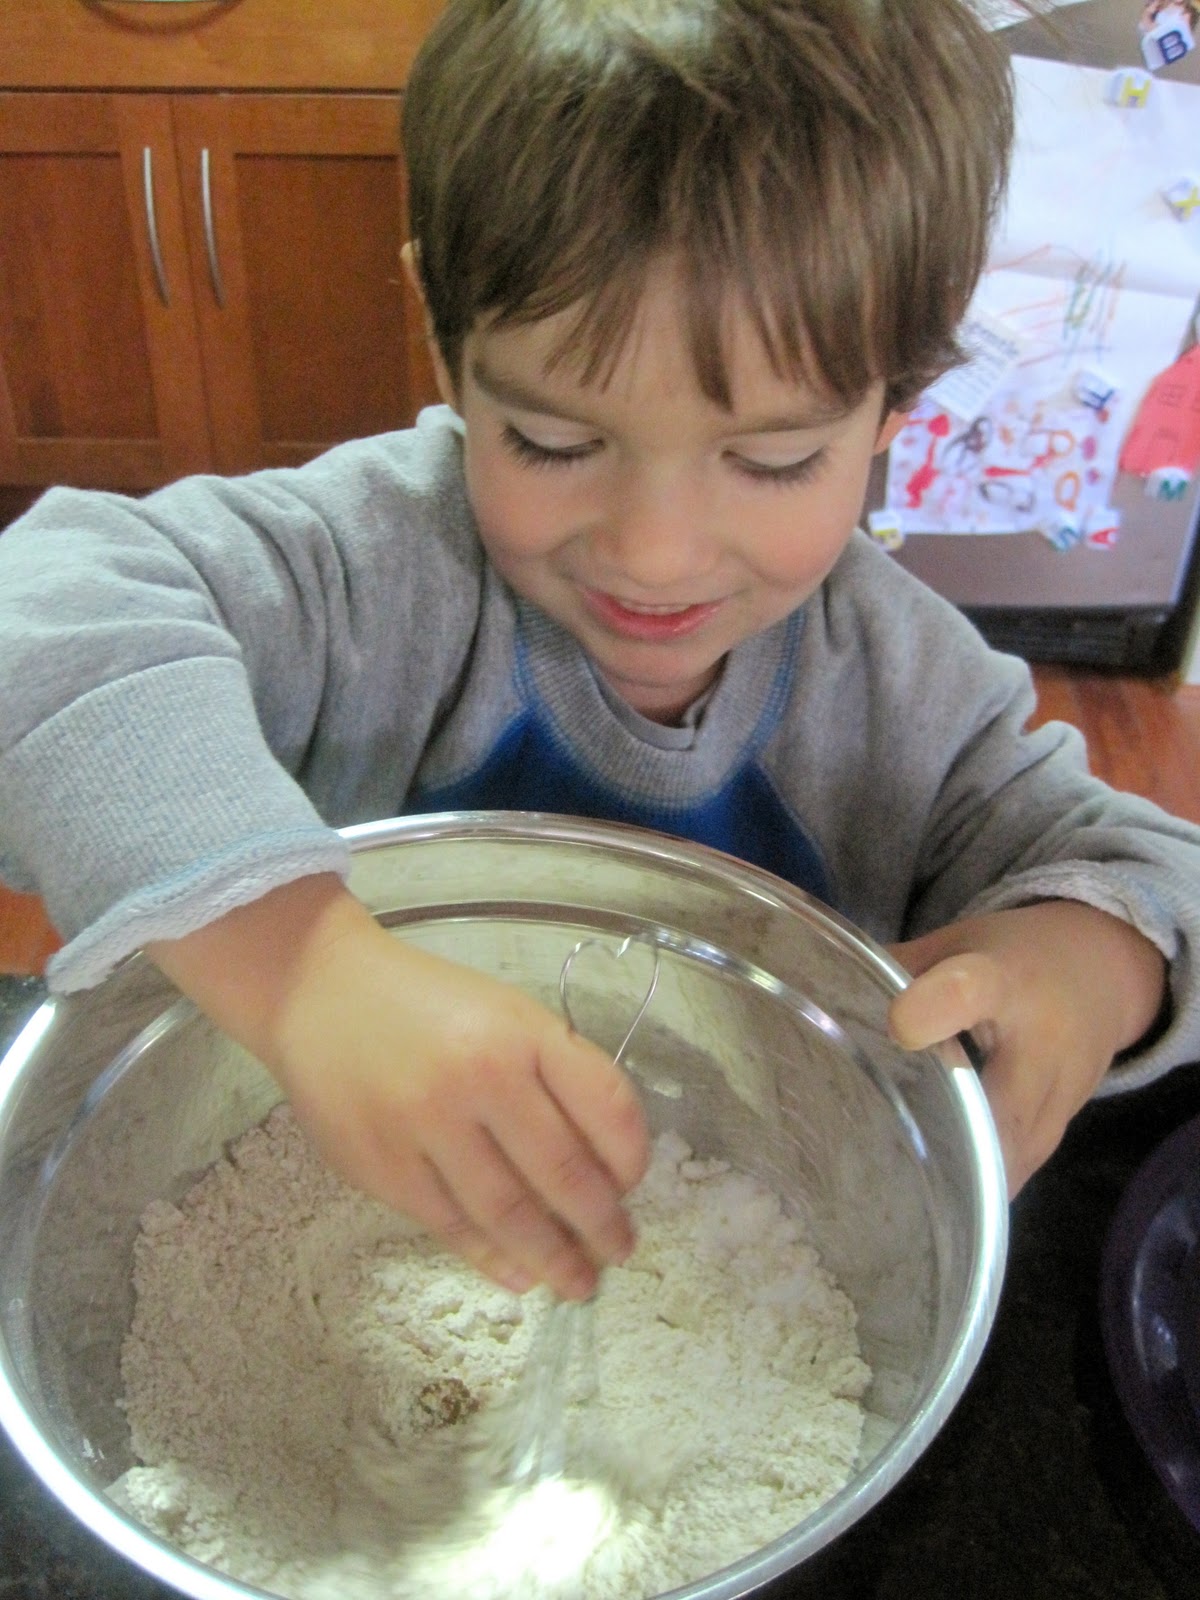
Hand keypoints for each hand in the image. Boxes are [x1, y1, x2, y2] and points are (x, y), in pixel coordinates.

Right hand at [148, 876, 648, 1299]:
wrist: (320, 994)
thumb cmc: (430, 1004)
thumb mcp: (507, 1013)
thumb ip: (557, 1072)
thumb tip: (603, 1164)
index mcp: (522, 1032)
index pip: (606, 1105)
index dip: (631, 1157)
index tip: (633, 1185)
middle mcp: (479, 1077)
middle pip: (563, 1172)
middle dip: (601, 1224)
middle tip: (619, 1252)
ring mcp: (425, 1126)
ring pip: (508, 1213)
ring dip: (553, 1257)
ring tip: (578, 1281)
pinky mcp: (381, 1167)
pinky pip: (450, 1227)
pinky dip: (491, 1258)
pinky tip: (520, 1275)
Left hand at [888, 902, 1165, 1196]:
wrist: (1105, 974)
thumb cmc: (1013, 955)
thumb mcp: (956, 944)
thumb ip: (895, 970)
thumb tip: (815, 991)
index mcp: (1001, 980)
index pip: (970, 993)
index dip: (934, 1011)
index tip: (898, 1026)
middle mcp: (1040, 1044)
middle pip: (994, 1108)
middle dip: (940, 1135)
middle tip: (870, 1150)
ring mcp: (1057, 1098)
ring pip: (1003, 1158)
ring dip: (952, 1173)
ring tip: (886, 1183)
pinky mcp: (1059, 1135)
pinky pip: (1011, 1173)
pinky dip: (971, 1185)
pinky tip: (928, 1193)